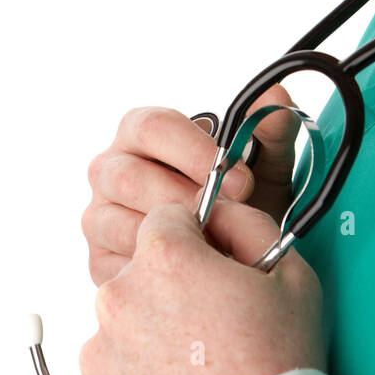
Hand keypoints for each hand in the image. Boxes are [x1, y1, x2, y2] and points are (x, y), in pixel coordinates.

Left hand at [77, 196, 326, 374]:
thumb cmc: (277, 370)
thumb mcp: (291, 275)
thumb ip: (249, 223)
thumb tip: (220, 211)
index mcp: (163, 256)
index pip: (170, 218)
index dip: (200, 239)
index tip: (218, 267)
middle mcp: (118, 297)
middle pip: (145, 271)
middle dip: (175, 287)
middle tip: (216, 325)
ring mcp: (99, 353)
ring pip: (127, 322)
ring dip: (154, 332)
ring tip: (201, 369)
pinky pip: (115, 373)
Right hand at [82, 85, 300, 285]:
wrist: (234, 254)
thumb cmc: (240, 200)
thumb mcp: (263, 166)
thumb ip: (271, 130)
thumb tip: (276, 95)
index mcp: (140, 132)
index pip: (152, 127)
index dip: (195, 152)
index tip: (239, 180)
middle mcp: (110, 169)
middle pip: (129, 177)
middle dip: (186, 202)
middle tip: (230, 223)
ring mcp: (99, 216)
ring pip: (120, 225)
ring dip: (173, 243)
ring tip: (218, 253)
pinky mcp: (98, 261)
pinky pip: (118, 269)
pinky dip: (159, 276)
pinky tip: (195, 279)